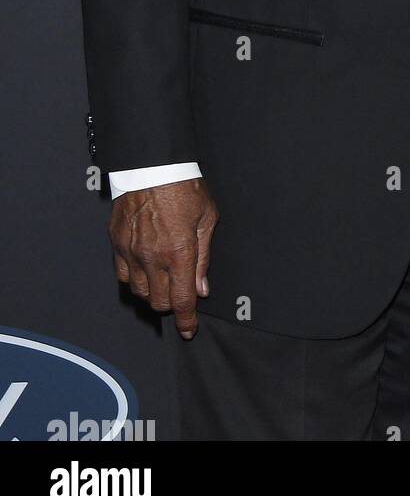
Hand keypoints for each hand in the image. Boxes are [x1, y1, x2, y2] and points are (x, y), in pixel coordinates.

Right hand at [109, 179, 218, 338]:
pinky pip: (123, 275)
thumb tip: (202, 288)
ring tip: (163, 280)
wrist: (154, 166)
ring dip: (153, 293)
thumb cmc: (185, 188)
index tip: (188, 329)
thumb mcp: (207, 220)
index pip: (183, 299)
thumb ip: (203, 258)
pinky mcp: (117, 244)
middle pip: (159, 302)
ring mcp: (132, 252)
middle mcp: (153, 257)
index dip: (187, 320)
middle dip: (172, 304)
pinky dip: (135, 279)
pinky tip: (145, 269)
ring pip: (139, 292)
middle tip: (181, 294)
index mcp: (179, 252)